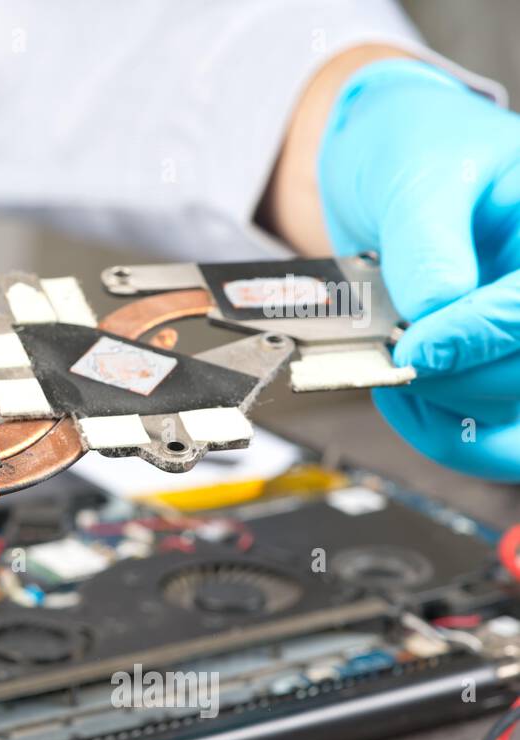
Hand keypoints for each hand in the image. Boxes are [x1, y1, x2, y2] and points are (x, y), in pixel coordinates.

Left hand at [318, 58, 519, 478]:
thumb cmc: (414, 149)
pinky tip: (403, 398)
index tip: (414, 348)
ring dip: (443, 413)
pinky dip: (442, 433)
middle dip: (455, 379)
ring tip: (391, 371)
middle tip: (394, 356)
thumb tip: (437, 311)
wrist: (386, 165)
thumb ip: (429, 247)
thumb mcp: (418, 176)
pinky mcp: (502, 369)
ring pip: (512, 416)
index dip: (479, 337)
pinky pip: (493, 437)